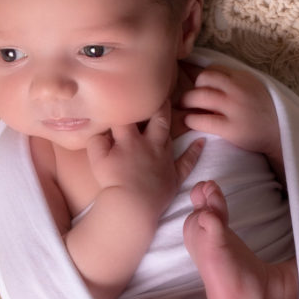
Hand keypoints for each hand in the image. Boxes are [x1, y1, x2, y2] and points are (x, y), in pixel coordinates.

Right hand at [86, 100, 203, 216]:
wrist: (131, 205)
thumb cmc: (112, 182)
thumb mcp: (96, 159)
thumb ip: (96, 140)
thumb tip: (101, 130)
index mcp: (130, 139)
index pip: (129, 115)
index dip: (130, 103)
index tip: (132, 94)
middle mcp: (150, 144)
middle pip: (157, 119)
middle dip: (158, 106)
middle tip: (161, 95)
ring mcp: (164, 159)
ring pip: (171, 136)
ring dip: (174, 123)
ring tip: (180, 111)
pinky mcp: (173, 175)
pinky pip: (187, 162)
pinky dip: (194, 152)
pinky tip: (201, 142)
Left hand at [180, 66, 281, 167]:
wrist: (280, 135)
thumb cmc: (262, 111)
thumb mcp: (252, 87)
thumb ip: (233, 81)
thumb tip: (200, 72)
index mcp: (244, 77)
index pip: (214, 68)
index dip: (202, 78)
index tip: (198, 87)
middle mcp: (239, 89)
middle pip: (203, 78)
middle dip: (192, 87)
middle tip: (187, 98)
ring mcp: (235, 108)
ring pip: (200, 96)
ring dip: (186, 101)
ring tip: (184, 108)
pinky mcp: (232, 129)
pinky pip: (203, 120)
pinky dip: (191, 119)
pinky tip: (190, 121)